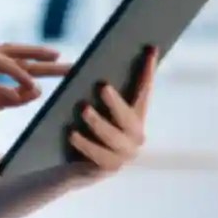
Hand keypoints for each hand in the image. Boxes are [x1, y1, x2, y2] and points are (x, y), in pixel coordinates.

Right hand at [0, 44, 71, 154]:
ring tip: (35, 83)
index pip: (12, 53)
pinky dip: (1, 88)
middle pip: (7, 51)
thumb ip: (11, 97)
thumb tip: (37, 90)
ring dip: (17, 70)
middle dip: (35, 54)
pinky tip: (16, 97)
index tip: (60, 58)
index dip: (36, 54)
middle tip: (59, 58)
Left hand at [67, 45, 158, 180]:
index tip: (150, 47)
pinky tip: (71, 133)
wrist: (67, 164)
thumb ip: (99, 90)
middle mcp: (136, 136)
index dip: (147, 70)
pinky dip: (84, 143)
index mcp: (134, 115)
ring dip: (97, 122)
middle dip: (115, 101)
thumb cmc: (81, 125)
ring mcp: (124, 155)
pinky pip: (97, 156)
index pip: (144, 90)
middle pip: (127, 117)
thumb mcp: (91, 104)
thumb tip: (97, 64)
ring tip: (82, 109)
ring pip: (112, 137)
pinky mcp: (108, 169)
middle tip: (102, 86)